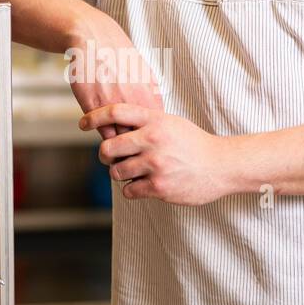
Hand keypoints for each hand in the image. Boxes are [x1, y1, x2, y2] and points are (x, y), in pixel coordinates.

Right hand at [66, 21, 163, 143]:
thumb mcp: (144, 73)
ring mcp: (115, 105)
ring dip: (122, 150)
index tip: (148, 148)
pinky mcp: (95, 107)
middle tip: (135, 158)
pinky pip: (105, 135)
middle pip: (141, 140)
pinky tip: (107, 141)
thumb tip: (159, 116)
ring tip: (121, 155)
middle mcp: (135, 102)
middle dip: (139, 151)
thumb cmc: (118, 57)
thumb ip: (152, 96)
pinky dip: (107, 142)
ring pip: (122, 141)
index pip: (157, 131)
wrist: (93, 40)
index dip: (152, 143)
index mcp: (150, 95)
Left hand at [79, 102, 234, 204]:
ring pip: (117, 172)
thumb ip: (146, 121)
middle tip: (111, 158)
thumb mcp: (171, 123)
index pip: (115, 113)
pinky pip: (129, 191)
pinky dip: (132, 190)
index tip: (82, 123)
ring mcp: (156, 164)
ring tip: (133, 172)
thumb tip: (116, 121)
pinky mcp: (159, 187)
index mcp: (155, 121)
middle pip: (108, 147)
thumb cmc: (194, 144)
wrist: (221, 165)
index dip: (94, 117)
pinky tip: (143, 185)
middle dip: (105, 155)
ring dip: (120, 174)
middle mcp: (153, 140)